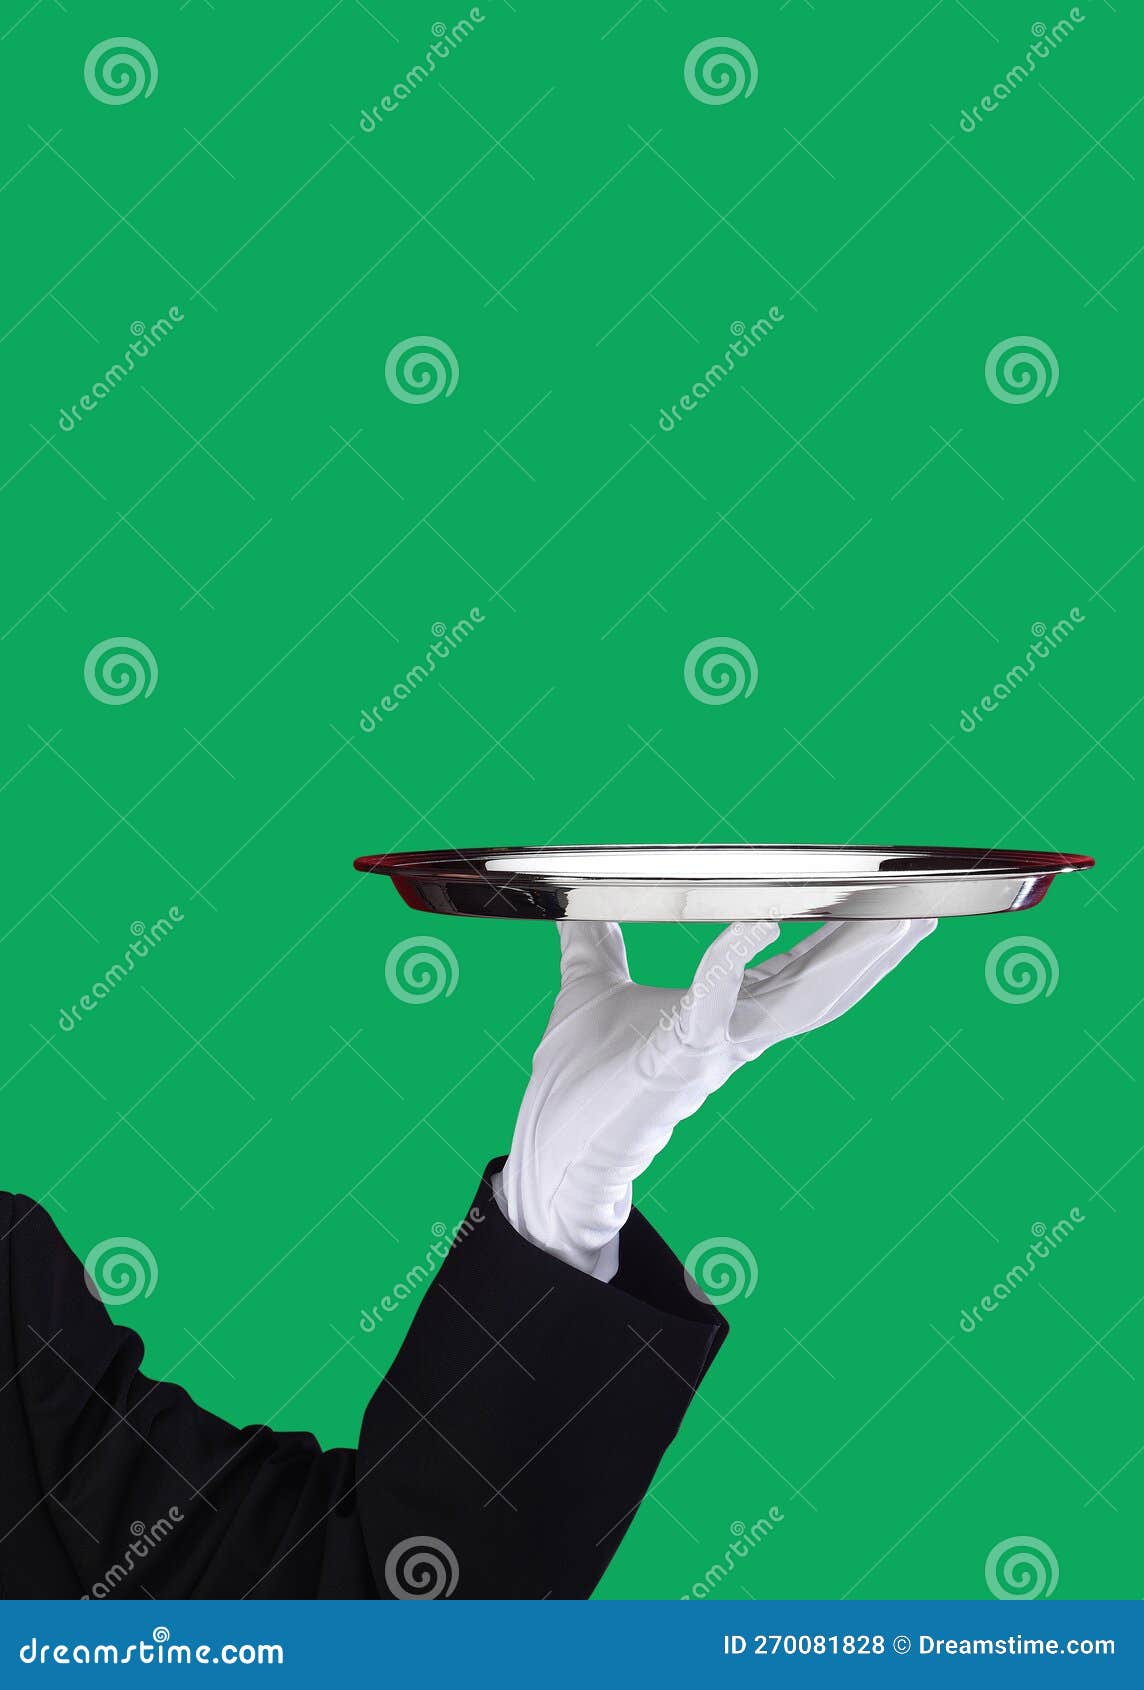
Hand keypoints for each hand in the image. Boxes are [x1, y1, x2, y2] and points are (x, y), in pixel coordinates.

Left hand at [498, 917, 936, 1280]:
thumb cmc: (576, 1078)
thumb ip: (598, 947)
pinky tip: (755, 921)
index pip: (794, 971)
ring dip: (846, 958)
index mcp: (722, 1017)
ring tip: (891, 922)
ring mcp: (713, 1050)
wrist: (549, 1144)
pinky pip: (713, 1001)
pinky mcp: (680, 1057)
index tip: (873, 903)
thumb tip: (582, 908)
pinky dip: (733, 958)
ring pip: (796, 998)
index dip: (837, 939)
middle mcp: (731, 1036)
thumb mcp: (591, 990)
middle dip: (871, 948)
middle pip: (817, 986)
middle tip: (921, 909)